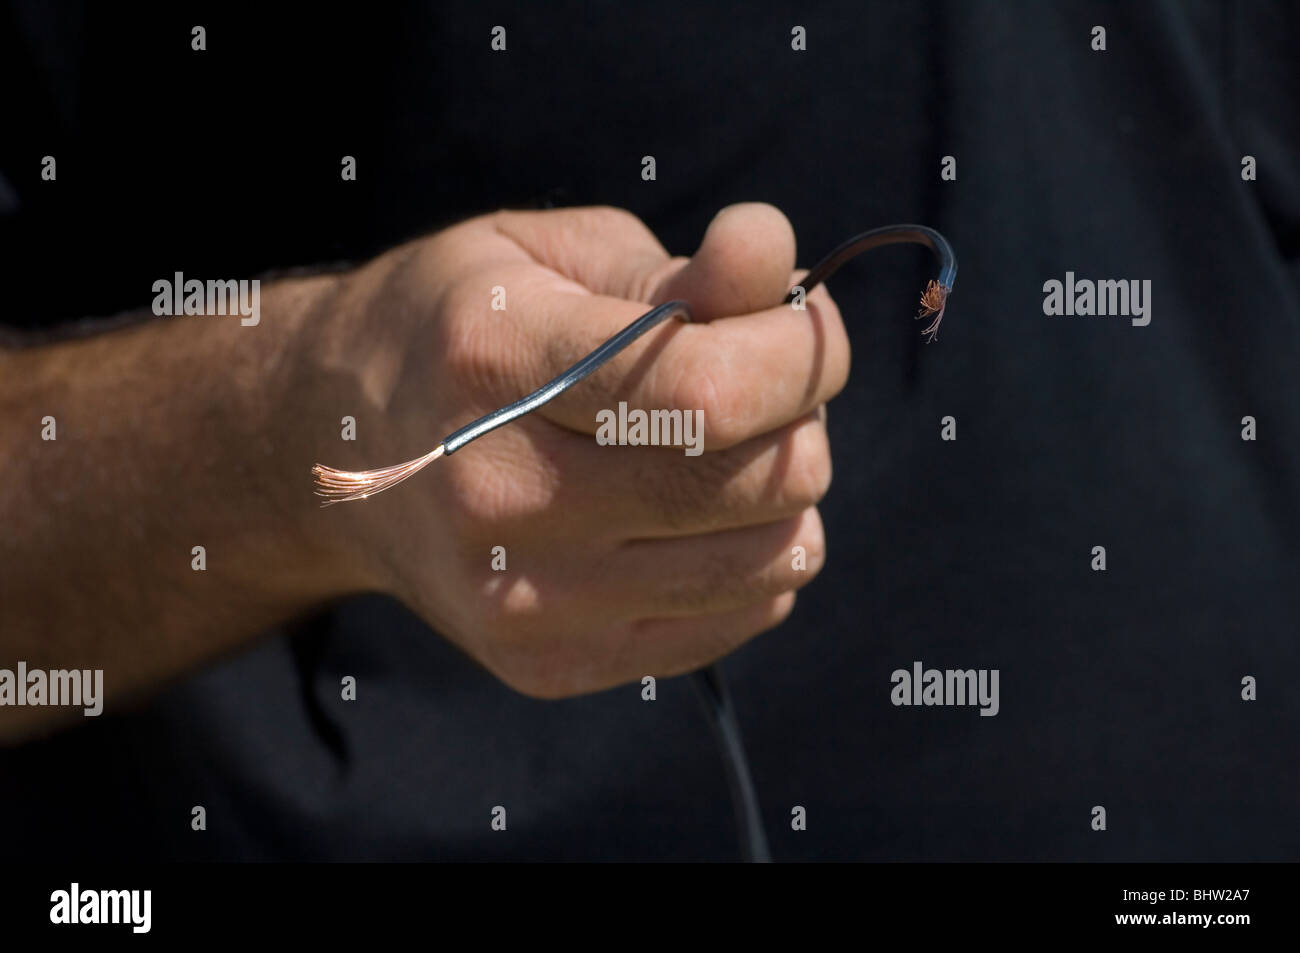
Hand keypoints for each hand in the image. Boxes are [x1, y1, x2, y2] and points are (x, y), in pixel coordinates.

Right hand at [311, 203, 850, 697]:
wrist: (333, 453)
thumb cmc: (462, 330)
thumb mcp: (552, 257)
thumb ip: (676, 267)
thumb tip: (774, 253)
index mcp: (493, 364)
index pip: (707, 391)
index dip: (796, 351)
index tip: (800, 318)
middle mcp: (497, 497)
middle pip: (754, 481)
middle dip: (800, 415)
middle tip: (756, 383)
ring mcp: (522, 599)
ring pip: (767, 560)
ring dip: (785, 492)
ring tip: (723, 450)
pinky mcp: (549, 664)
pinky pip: (739, 617)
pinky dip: (754, 557)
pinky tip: (694, 514)